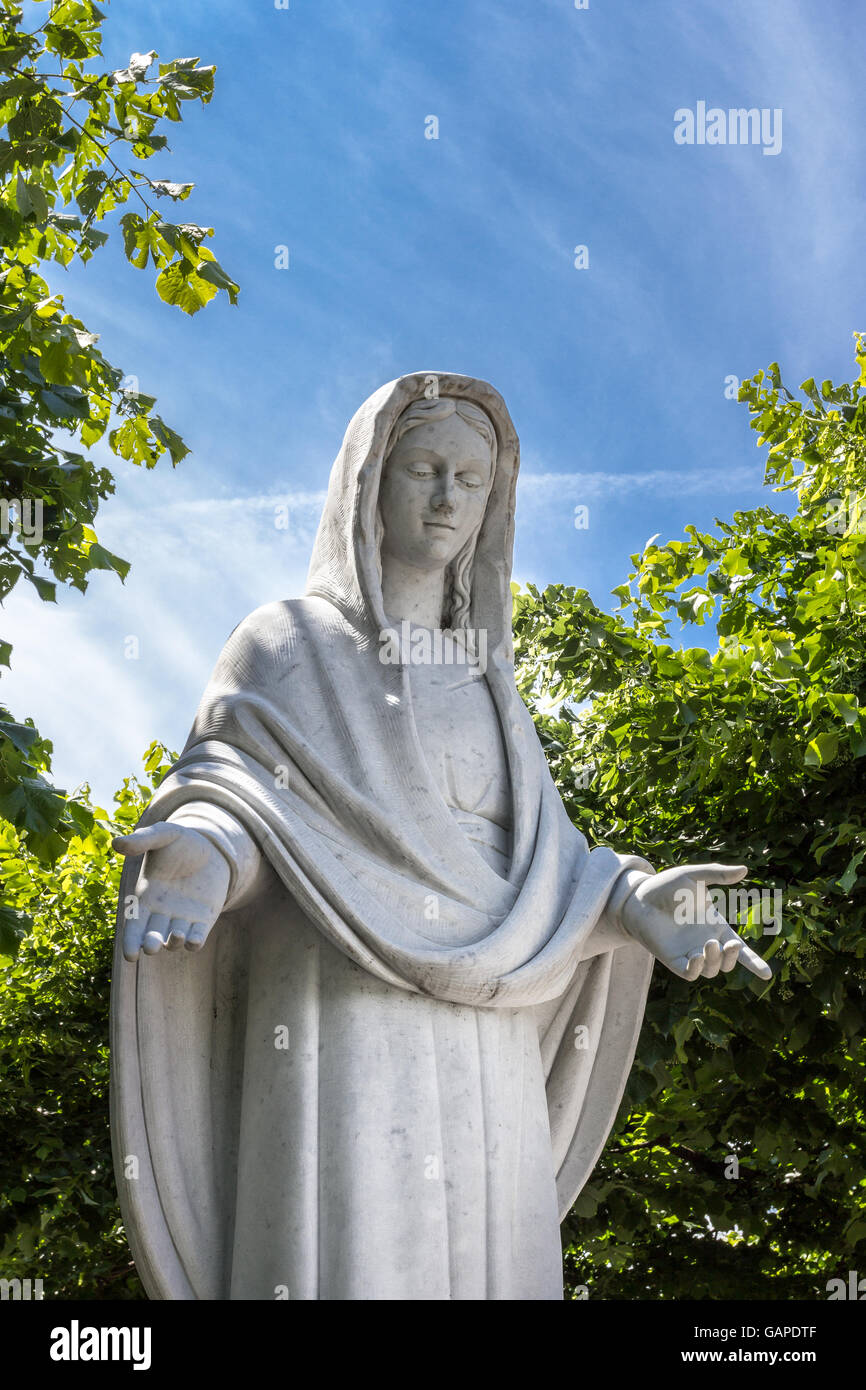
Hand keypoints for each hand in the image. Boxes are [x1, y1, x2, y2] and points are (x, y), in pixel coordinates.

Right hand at [113, 821, 230, 962]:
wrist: (211, 846)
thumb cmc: (180, 841)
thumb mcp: (162, 836)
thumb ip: (141, 840)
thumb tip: (116, 844)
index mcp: (145, 897)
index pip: (134, 924)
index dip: (130, 941)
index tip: (130, 956)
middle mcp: (161, 912)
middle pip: (152, 935)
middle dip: (151, 943)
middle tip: (151, 947)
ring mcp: (183, 917)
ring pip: (174, 939)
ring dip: (174, 942)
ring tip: (176, 935)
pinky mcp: (204, 918)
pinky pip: (197, 936)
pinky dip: (194, 942)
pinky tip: (194, 941)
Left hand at [619, 862, 771, 982]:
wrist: (639, 897)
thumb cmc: (667, 886)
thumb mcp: (694, 876)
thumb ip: (718, 874)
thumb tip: (744, 869)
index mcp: (716, 926)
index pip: (740, 949)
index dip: (754, 963)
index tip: (767, 975)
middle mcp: (706, 943)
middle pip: (728, 963)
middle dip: (734, 958)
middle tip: (729, 944)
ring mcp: (690, 953)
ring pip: (711, 970)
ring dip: (715, 961)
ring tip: (709, 944)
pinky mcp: (674, 959)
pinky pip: (690, 973)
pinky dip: (696, 969)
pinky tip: (696, 956)